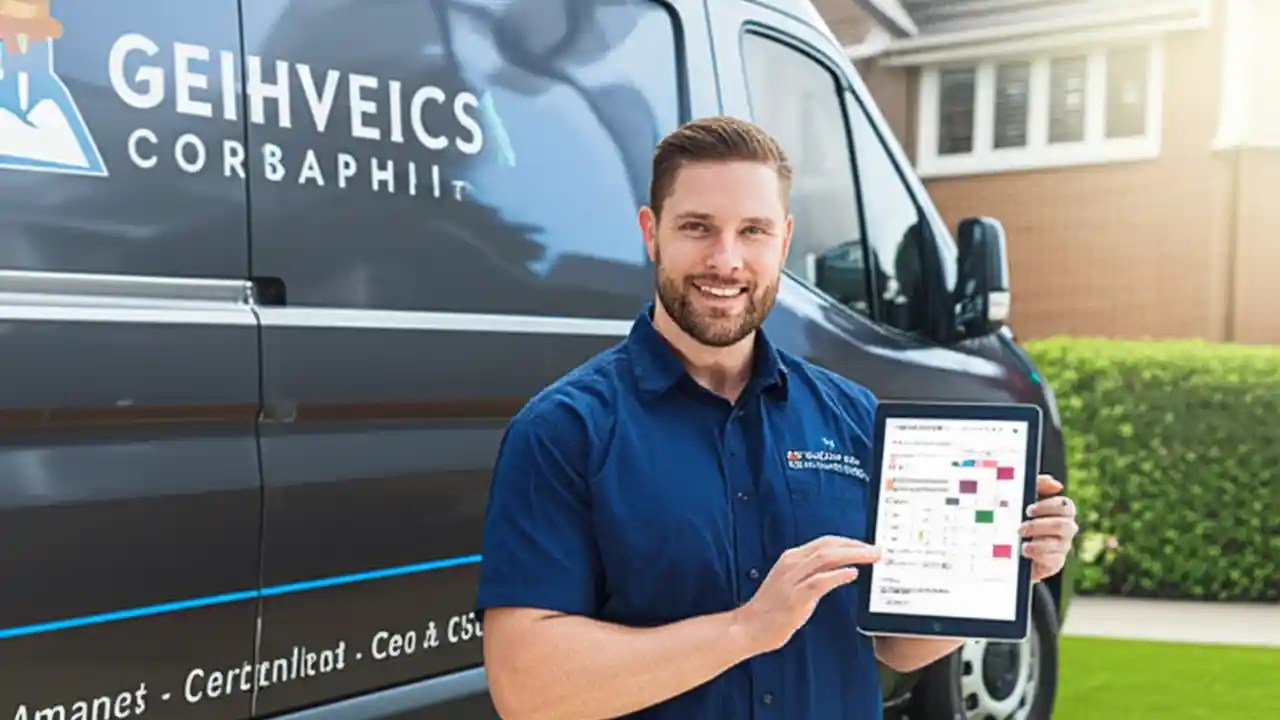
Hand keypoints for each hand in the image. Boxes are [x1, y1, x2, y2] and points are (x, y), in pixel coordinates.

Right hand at [734, 535, 880, 653]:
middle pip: (828, 546)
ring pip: (825, 558)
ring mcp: (791, 579)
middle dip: (856, 546)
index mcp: (792, 558)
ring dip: (852, 555)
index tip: (868, 546)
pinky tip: (852, 574)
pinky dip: (837, 575)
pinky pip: (818, 581)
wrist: (749, 627)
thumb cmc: (773, 609)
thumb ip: (816, 575)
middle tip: (878, 550)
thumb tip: (842, 571)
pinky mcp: (793, 597)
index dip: (849, 542)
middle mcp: (792, 563)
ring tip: (871, 557)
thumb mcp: (795, 584)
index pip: (825, 542)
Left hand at [1020, 474, 1077, 581]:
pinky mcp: (1054, 563)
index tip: (1029, 510)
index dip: (1049, 507)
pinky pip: (1054, 560)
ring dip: (1038, 542)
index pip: (1066, 506)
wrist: (1006, 549)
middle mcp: (1065, 529)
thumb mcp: (1022, 497)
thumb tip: (1056, 485)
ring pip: (1059, 544)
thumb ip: (1038, 484)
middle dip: (1041, 526)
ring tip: (1021, 541)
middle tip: (1021, 528)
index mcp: (1061, 512)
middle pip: (1064, 526)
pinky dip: (1038, 555)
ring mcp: (1062, 547)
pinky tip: (1025, 551)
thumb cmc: (1017, 517)